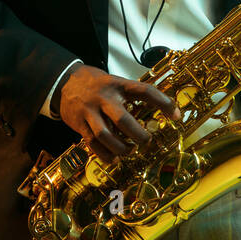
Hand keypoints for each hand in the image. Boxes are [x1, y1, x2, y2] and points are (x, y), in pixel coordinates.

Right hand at [56, 65, 180, 163]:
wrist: (64, 81)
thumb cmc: (96, 84)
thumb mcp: (115, 82)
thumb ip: (132, 95)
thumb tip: (160, 110)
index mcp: (118, 85)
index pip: (145, 91)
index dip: (163, 103)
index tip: (176, 116)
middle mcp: (103, 98)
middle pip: (122, 120)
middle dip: (138, 135)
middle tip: (146, 140)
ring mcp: (89, 112)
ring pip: (105, 135)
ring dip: (121, 148)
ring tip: (129, 150)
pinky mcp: (79, 124)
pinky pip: (92, 144)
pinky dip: (105, 154)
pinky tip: (114, 158)